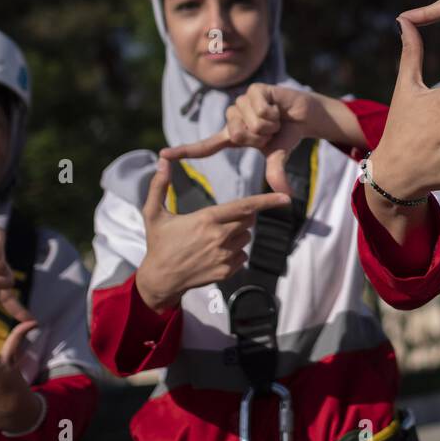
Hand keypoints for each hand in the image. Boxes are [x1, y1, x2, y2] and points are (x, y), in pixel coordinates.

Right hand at [134, 158, 290, 312]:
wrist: (160, 279)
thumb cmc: (159, 243)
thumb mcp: (154, 213)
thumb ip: (160, 185)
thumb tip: (161, 161)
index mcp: (206, 219)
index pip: (244, 207)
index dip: (267, 201)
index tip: (286, 198)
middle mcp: (219, 237)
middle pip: (248, 220)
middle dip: (242, 217)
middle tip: (220, 221)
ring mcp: (224, 256)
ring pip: (246, 238)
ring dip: (237, 235)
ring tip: (213, 239)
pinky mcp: (226, 271)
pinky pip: (243, 256)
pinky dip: (235, 252)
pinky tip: (215, 254)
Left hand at [161, 84, 317, 195]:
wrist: (305, 116)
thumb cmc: (286, 135)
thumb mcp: (277, 155)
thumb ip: (276, 172)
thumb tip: (287, 195)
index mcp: (232, 135)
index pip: (205, 146)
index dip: (184, 151)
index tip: (163, 155)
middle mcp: (232, 117)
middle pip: (236, 134)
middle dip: (260, 136)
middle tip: (270, 130)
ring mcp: (242, 101)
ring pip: (250, 122)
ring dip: (268, 124)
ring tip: (275, 118)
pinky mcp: (254, 90)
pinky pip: (260, 110)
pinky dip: (273, 113)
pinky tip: (277, 107)